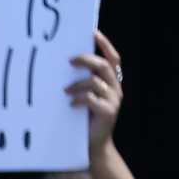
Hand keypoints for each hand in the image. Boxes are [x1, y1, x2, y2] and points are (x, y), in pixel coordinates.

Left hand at [67, 30, 124, 156]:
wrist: (93, 146)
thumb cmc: (83, 119)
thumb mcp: (83, 97)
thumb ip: (80, 82)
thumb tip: (63, 65)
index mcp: (111, 81)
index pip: (113, 58)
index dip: (104, 45)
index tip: (93, 32)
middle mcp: (116, 88)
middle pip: (103, 66)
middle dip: (86, 60)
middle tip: (69, 61)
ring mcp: (114, 100)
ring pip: (96, 82)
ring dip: (78, 84)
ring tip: (65, 91)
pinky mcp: (108, 112)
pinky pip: (92, 99)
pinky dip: (79, 99)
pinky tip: (70, 104)